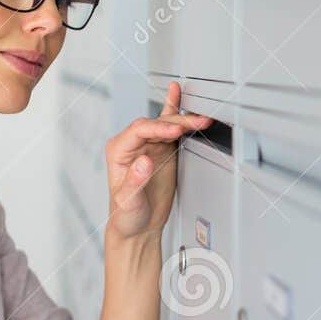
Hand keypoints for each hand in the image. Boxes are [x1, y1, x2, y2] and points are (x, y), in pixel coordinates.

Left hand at [104, 80, 214, 241]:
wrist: (137, 226)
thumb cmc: (126, 216)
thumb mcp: (128, 202)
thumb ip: (134, 180)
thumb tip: (144, 160)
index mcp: (118, 151)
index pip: (139, 130)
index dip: (158, 127)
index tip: (175, 131)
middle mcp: (131, 144)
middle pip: (155, 124)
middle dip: (177, 122)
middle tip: (197, 123)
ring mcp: (147, 145)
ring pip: (165, 124)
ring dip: (184, 120)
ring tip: (202, 118)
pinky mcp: (161, 150)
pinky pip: (167, 126)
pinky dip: (173, 109)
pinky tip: (176, 93)